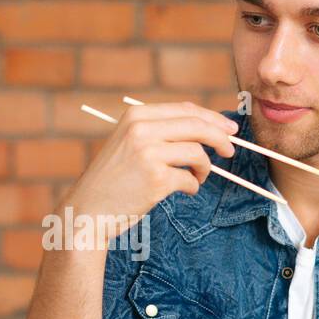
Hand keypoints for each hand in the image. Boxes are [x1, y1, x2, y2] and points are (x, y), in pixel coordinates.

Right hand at [63, 102, 237, 241]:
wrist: (88, 209)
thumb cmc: (113, 179)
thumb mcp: (129, 142)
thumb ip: (160, 131)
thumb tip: (208, 128)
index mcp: (136, 116)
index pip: (185, 109)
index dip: (212, 119)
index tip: (228, 130)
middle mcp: (141, 130)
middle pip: (197, 126)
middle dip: (220, 138)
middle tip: (230, 151)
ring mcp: (148, 154)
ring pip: (198, 153)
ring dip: (205, 167)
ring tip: (198, 177)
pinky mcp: (156, 179)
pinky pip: (190, 179)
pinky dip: (193, 186)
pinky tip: (184, 190)